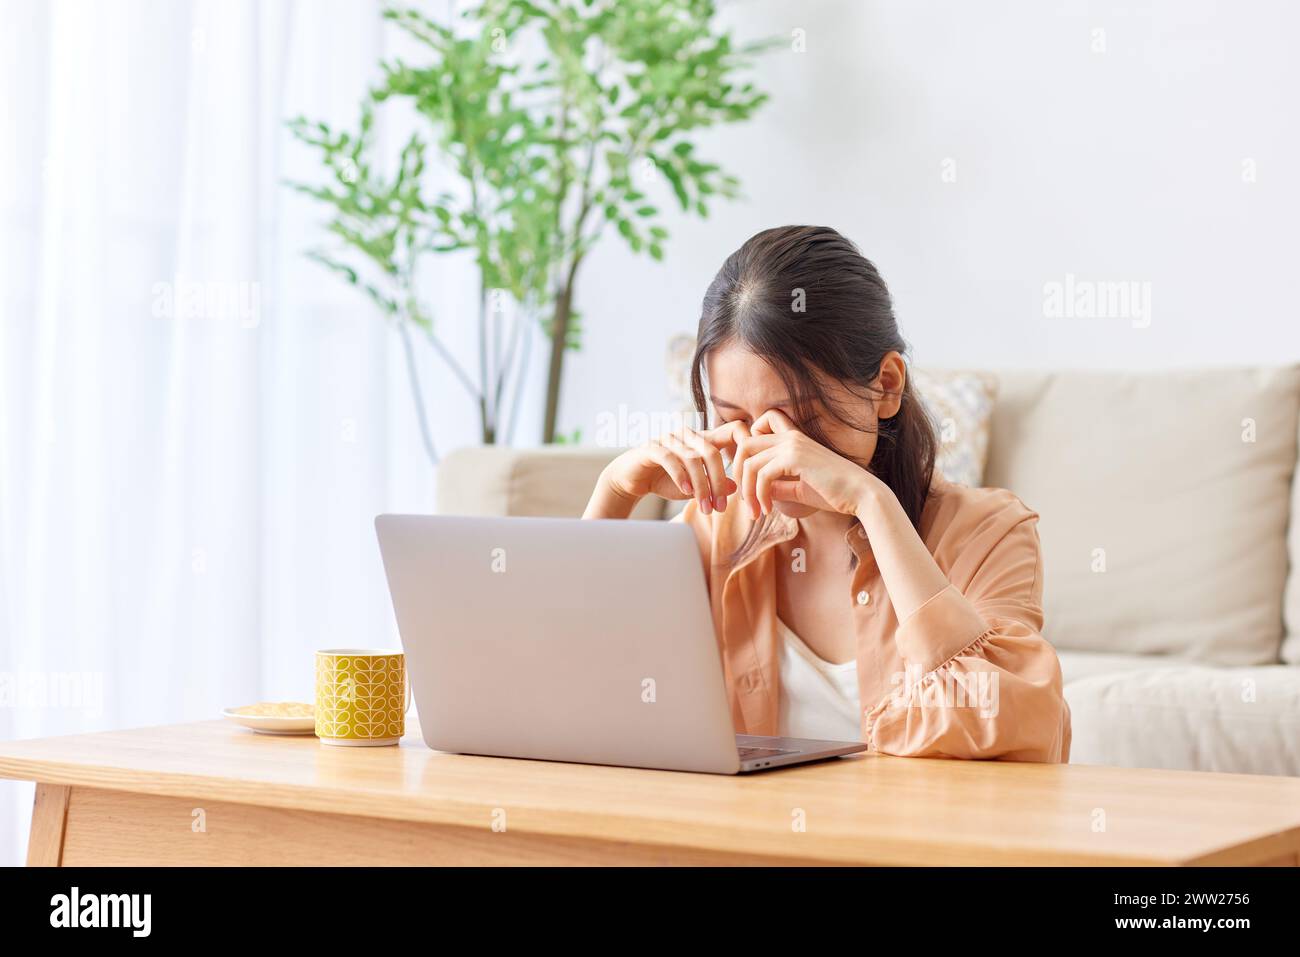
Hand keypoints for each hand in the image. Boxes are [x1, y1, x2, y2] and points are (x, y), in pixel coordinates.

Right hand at [599, 420, 750, 514]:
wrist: (631, 480)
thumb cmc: (666, 481)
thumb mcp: (695, 486)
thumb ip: (714, 484)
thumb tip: (736, 486)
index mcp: (704, 439)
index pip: (733, 430)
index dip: (745, 447)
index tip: (749, 477)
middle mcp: (688, 435)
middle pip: (713, 452)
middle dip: (719, 482)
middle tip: (722, 507)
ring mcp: (669, 439)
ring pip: (693, 459)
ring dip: (702, 487)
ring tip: (706, 508)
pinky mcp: (652, 447)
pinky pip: (670, 459)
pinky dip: (681, 477)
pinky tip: (687, 493)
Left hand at [732, 410, 873, 517]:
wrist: (861, 495)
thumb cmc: (834, 493)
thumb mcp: (799, 488)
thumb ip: (778, 486)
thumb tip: (756, 491)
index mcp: (793, 439)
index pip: (755, 431)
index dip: (743, 453)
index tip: (748, 480)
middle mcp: (790, 437)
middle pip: (744, 445)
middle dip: (738, 473)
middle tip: (745, 500)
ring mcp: (792, 445)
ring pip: (749, 462)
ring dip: (747, 490)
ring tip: (756, 511)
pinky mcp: (795, 458)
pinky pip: (762, 475)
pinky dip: (760, 495)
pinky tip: (768, 510)